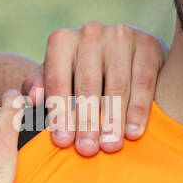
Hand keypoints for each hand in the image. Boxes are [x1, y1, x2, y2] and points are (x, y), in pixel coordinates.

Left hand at [20, 22, 165, 156]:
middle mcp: (91, 32)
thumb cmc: (81, 71)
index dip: (59, 112)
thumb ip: (40, 86)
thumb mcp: (57, 76)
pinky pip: (143, 83)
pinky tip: (133, 133)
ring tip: (110, 146)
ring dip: (112, 120)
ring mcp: (121, 35)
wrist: (126, 53)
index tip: (62, 142)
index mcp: (62, 40)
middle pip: (87, 84)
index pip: (57, 79)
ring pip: (116, 86)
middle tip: (87, 150)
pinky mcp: (149, 44)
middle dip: (86, 122)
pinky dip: (139, 111)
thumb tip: (32, 98)